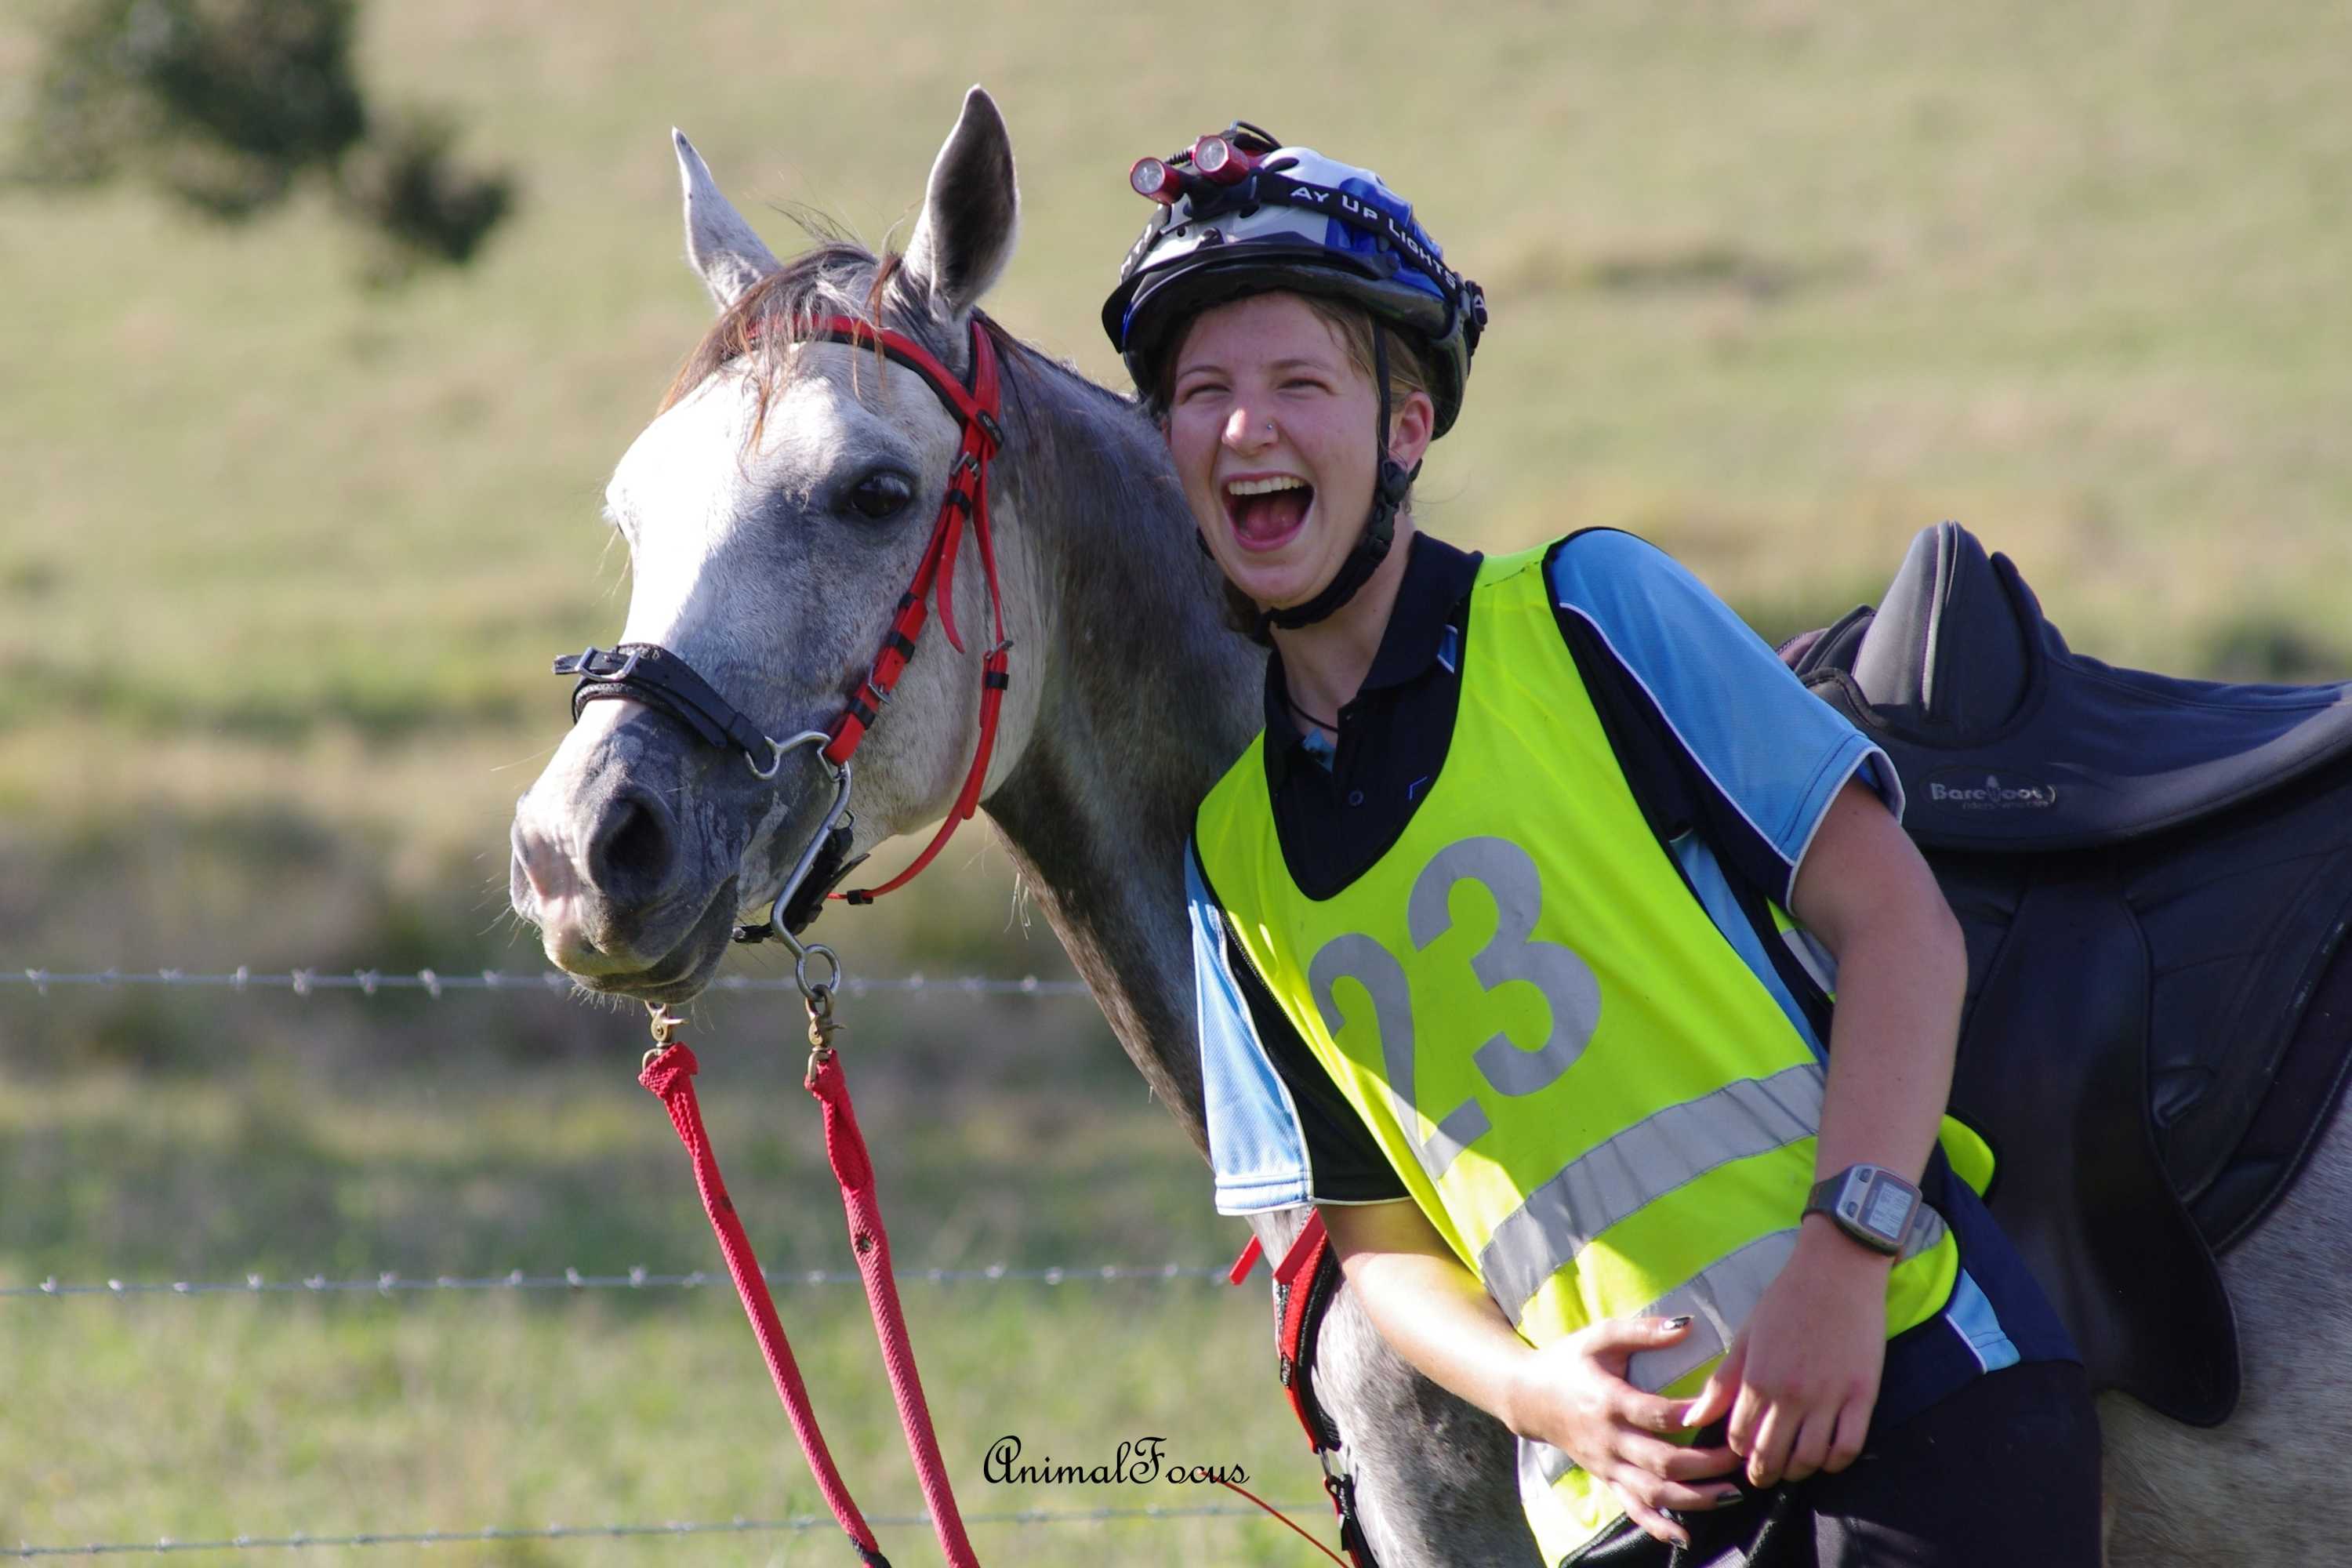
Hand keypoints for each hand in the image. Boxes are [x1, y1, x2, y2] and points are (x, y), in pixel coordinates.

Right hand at [1506, 1315, 1740, 1548]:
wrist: (1527, 1396)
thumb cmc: (1568, 1361)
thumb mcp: (1599, 1336)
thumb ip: (1642, 1331)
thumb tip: (1688, 1326)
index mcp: (1608, 1400)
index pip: (1657, 1414)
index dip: (1693, 1414)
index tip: (1725, 1407)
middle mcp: (1608, 1439)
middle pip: (1662, 1461)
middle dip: (1706, 1464)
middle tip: (1740, 1456)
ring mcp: (1606, 1464)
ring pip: (1653, 1492)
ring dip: (1694, 1499)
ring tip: (1731, 1495)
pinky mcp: (1605, 1478)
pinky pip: (1632, 1509)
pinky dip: (1658, 1527)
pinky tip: (1685, 1536)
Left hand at [1681, 1219, 1888, 1488]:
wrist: (1837, 1271)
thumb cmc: (1786, 1300)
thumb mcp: (1746, 1337)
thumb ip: (1722, 1382)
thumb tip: (1692, 1418)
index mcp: (1757, 1378)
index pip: (1739, 1437)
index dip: (1738, 1451)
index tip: (1741, 1452)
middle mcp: (1791, 1394)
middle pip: (1772, 1456)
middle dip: (1763, 1472)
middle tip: (1764, 1473)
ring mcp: (1829, 1397)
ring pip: (1809, 1460)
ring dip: (1798, 1472)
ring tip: (1793, 1468)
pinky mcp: (1862, 1395)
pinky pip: (1848, 1447)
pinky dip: (1835, 1462)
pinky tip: (1826, 1457)